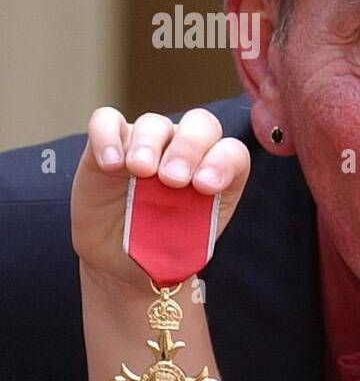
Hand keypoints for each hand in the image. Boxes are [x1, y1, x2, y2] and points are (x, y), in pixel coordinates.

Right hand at [71, 107, 250, 290]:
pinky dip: (107, 136)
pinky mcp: (108, 144)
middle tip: (173, 180)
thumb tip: (197, 214)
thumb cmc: (165, 246)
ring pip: (154, 123)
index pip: (231, 152)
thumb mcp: (190, 245)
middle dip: (189, 147)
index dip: (223, 163)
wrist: (122, 259)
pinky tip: (111, 164)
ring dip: (150, 143)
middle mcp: (186, 149)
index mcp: (215, 171)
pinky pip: (106, 121)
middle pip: (199, 124)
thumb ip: (200, 227)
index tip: (205, 187)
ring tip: (141, 171)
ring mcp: (148, 142)